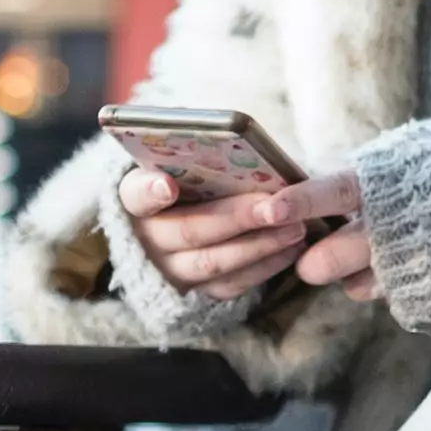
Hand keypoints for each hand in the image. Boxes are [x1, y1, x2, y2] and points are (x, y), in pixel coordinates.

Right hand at [119, 162, 373, 300]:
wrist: (177, 221)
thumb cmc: (186, 180)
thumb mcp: (180, 162)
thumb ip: (193, 152)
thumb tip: (224, 138)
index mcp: (135, 198)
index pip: (135, 194)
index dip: (150, 191)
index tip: (168, 185)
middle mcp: (147, 238)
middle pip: (190, 230)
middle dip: (235, 218)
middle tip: (274, 206)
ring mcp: (171, 269)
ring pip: (213, 263)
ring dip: (258, 246)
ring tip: (295, 228)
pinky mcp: (197, 292)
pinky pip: (231, 285)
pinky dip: (264, 267)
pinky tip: (292, 248)